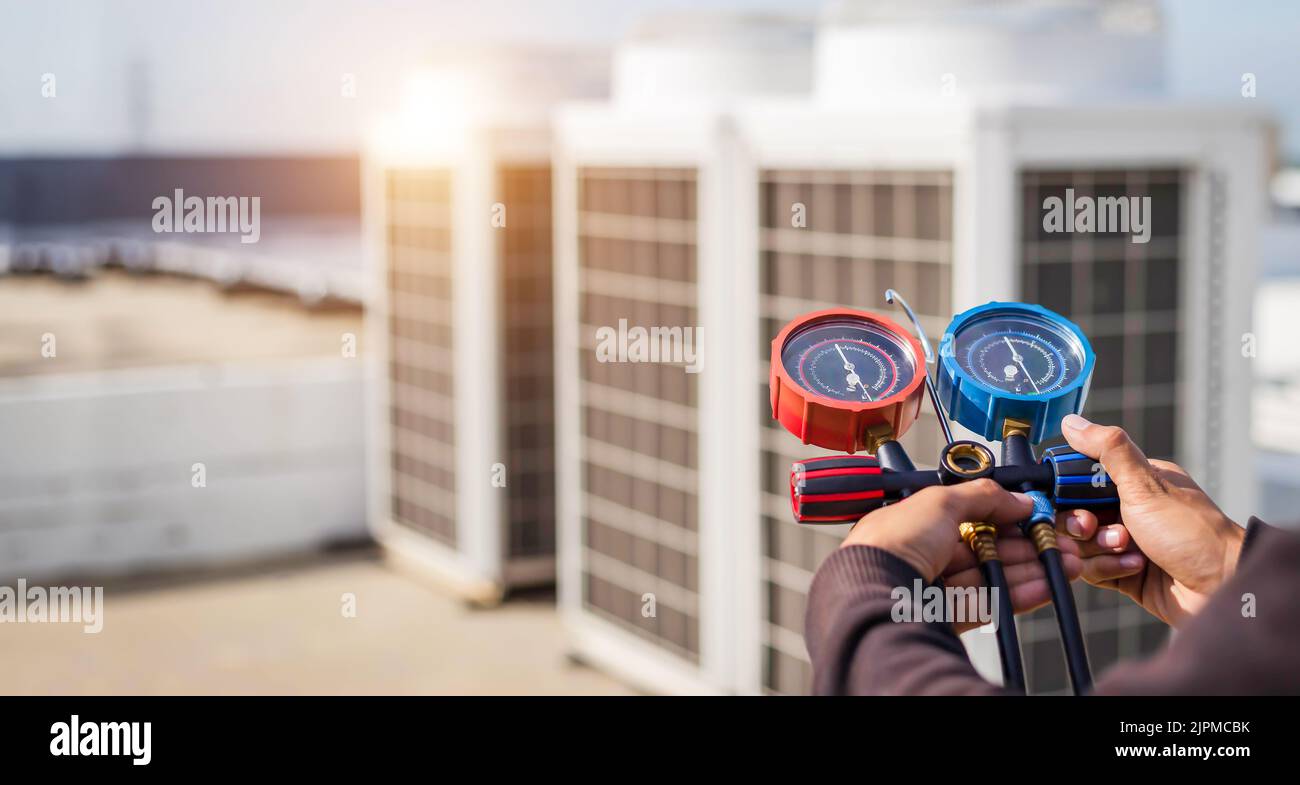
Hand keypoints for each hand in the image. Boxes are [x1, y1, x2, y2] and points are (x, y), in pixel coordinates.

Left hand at [843, 479, 1082, 633]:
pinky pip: (989, 602)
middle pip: (984, 548)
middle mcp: (922, 555)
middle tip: (1058, 543)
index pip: (968, 517)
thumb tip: (1016, 498)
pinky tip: (1045, 585)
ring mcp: (934, 588)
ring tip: (1065, 564)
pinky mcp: (946, 617)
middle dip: (1025, 545)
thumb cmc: (891, 545)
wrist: (877, 594)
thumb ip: (982, 497)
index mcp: (914, 524)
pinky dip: (1019, 594)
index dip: (1003, 516)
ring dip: (1030, 569)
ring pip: (991, 576)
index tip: (1034, 516)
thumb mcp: (939, 502)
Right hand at [1054, 414, 1244, 626]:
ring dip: (1100, 549)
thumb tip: (1072, 422)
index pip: (1080, 480)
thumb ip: (1108, 451)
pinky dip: (1109, 569)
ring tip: (1128, 550)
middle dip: (1083, 526)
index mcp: (1134, 482)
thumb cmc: (1191, 532)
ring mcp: (1125, 543)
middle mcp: (1128, 510)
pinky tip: (1135, 568)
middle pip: (1074, 514)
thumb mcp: (1145, 485)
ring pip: (1080, 545)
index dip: (1068, 493)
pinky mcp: (1124, 573)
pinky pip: (1092, 569)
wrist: (1221, 587)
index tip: (1073, 502)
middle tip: (1096, 528)